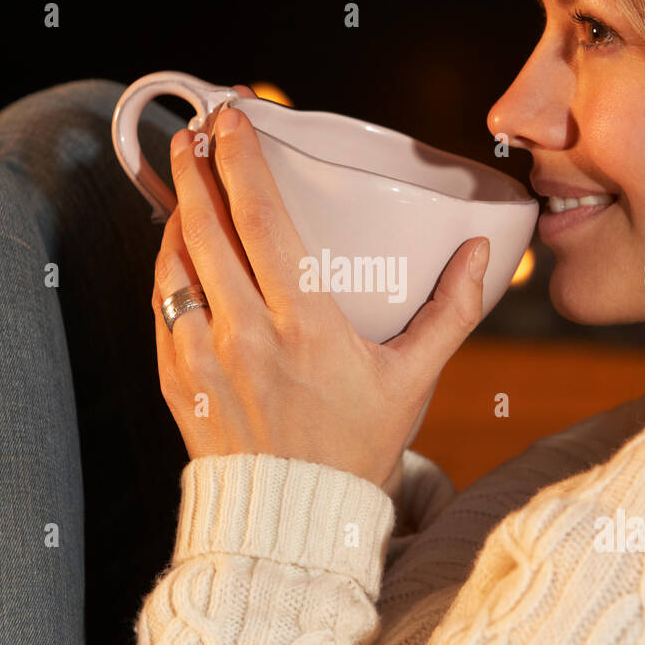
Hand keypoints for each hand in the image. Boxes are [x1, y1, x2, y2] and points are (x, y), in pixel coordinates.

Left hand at [151, 86, 490, 488]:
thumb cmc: (355, 451)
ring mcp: (201, 360)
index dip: (242, 160)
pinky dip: (167, 266)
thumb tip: (482, 253)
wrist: (291, 526)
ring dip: (176, 212)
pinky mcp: (176, 381)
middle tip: (196, 130)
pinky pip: (161, 305)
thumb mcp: (413, 381)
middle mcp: (244, 337)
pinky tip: (178, 244)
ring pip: (173, 263)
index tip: (232, 118)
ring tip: (185, 177)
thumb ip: (450, 313)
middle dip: (195, 168)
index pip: (262, 221)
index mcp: (304, 328)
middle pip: (205, 228)